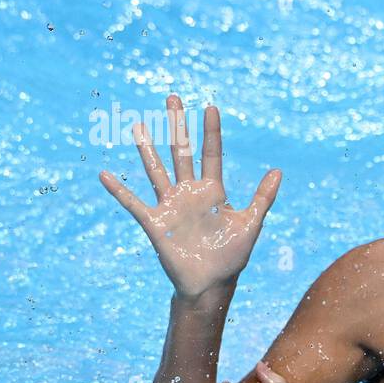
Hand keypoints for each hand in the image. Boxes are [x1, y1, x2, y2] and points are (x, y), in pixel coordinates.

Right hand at [99, 94, 281, 299]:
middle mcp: (190, 193)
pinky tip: (105, 175)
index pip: (211, 154)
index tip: (210, 107)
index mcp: (213, 191)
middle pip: (182, 152)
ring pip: (157, 170)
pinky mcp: (155, 222)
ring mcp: (171, 205)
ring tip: (139, 125)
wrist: (212, 284)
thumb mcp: (251, 224)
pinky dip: (119, 191)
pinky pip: (133, 203)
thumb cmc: (231, 255)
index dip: (211, 132)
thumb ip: (263, 197)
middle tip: (173, 98)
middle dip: (178, 126)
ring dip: (147, 149)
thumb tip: (279, 170)